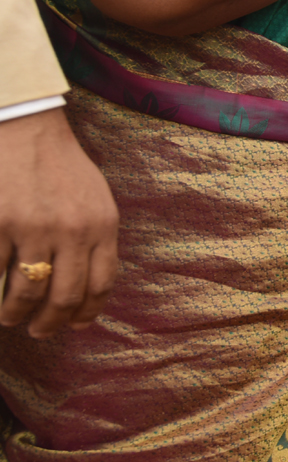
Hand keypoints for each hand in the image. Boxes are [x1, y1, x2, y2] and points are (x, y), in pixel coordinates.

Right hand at [0, 108, 118, 337]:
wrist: (27, 130)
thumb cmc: (62, 166)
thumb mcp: (96, 200)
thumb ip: (96, 239)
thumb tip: (89, 287)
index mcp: (103, 226)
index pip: (100, 284)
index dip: (86, 313)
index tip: (74, 326)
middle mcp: (73, 231)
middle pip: (64, 296)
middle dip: (50, 322)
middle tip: (38, 331)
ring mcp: (34, 229)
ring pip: (27, 291)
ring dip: (16, 313)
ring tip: (10, 318)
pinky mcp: (0, 225)